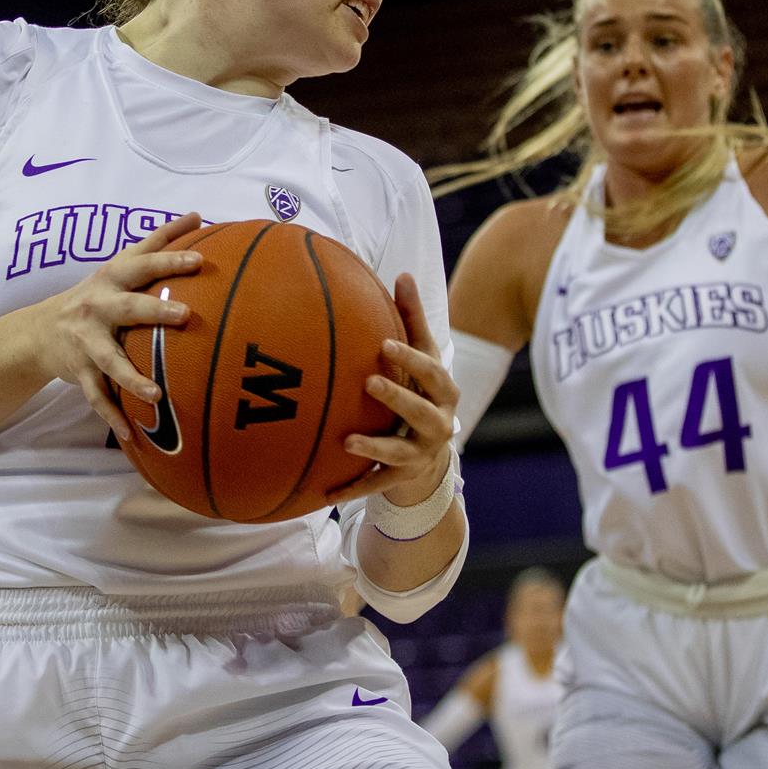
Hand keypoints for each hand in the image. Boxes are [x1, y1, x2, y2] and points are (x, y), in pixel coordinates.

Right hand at [30, 213, 202, 437]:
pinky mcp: (80, 372)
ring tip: (156, 395)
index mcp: (111, 279)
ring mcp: (86, 342)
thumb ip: (159, 240)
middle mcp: (98, 307)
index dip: (169, 260)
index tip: (199, 260)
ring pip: (109, 362)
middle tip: (184, 315)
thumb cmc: (96, 293)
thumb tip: (198, 214)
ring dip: (132, 379)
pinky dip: (112, 417)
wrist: (39, 331)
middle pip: (127, 308)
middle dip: (154, 312)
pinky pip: (97, 397)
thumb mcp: (121, 263)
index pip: (143, 264)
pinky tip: (131, 436)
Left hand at [330, 273, 457, 505]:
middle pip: (421, 413)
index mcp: (443, 393)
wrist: (431, 456)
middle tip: (369, 381)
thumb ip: (413, 321)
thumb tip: (403, 274)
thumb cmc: (421, 392)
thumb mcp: (423, 359)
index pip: (432, 373)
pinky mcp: (401, 479)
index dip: (412, 360)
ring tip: (347, 441)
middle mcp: (438, 425)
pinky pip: (375, 486)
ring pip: (399, 454)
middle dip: (398, 398)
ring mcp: (420, 455)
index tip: (385, 345)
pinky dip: (352, 489)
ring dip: (375, 448)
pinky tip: (324, 494)